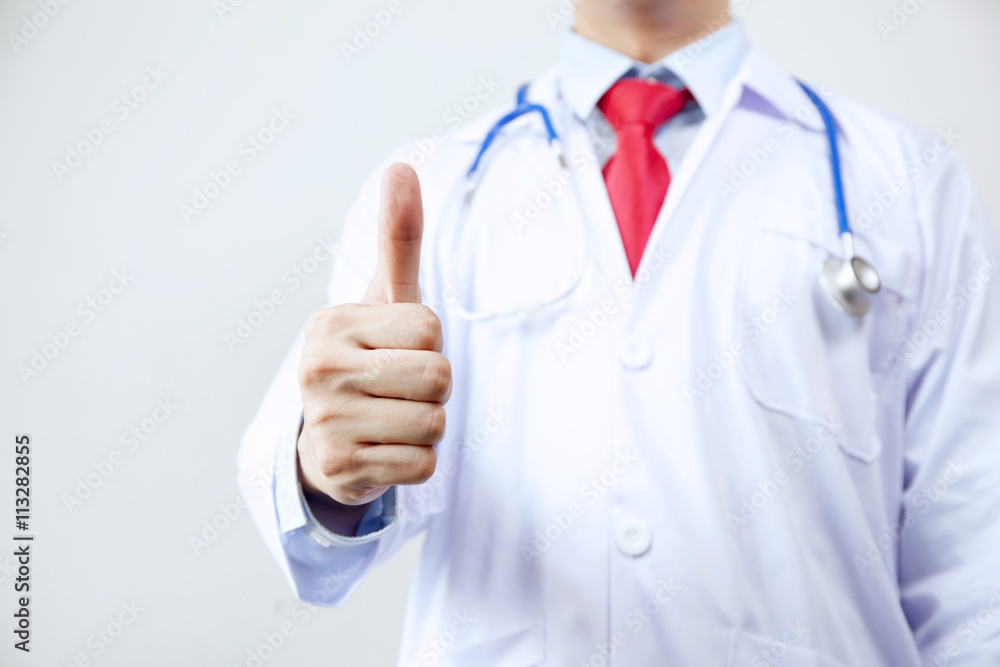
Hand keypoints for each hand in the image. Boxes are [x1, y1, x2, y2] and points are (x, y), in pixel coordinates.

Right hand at [297, 163, 450, 506]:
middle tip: (398, 388)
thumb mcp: (385, 301)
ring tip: (391, 417)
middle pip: (438, 377)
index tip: (397, 350)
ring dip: (426, 425)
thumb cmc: (369, 357)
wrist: (328, 436)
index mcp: (331, 324)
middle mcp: (318, 371)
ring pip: (433, 423)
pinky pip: (422, 465)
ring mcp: (325, 423)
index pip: (431, 329)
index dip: (429, 343)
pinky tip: (384, 449)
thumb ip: (399, 239)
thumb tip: (401, 167)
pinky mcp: (339, 469)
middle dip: (433, 387)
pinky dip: (415, 461)